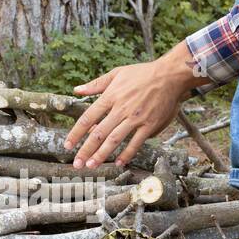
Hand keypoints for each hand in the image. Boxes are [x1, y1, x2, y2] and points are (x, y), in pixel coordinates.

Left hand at [63, 42, 198, 167]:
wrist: (170, 75)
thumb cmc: (143, 73)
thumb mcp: (117, 73)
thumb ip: (96, 84)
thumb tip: (76, 90)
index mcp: (111, 96)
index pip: (87, 118)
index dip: (76, 133)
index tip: (68, 145)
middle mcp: (121, 109)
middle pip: (98, 133)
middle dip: (85, 150)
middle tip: (77, 163)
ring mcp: (136, 118)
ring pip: (114, 140)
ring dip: (101, 154)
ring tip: (91, 165)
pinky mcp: (150, 125)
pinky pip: (136, 143)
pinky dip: (126, 154)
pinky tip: (118, 162)